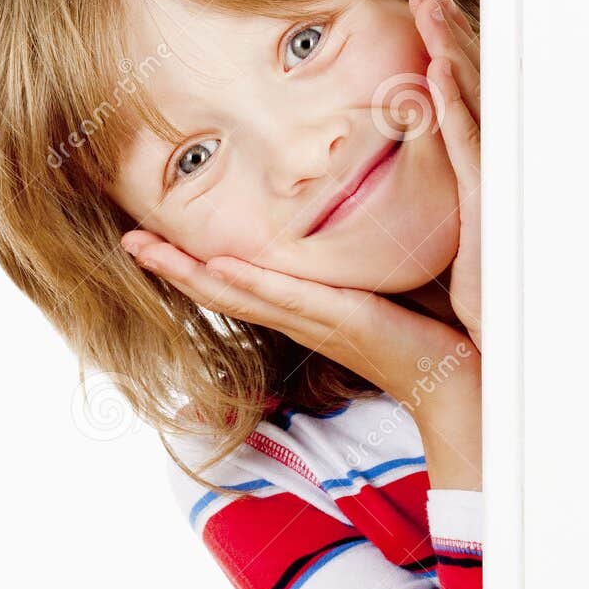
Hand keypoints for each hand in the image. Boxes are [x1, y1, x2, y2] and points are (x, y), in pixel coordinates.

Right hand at [118, 225, 478, 438]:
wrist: (460, 379)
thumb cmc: (432, 329)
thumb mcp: (388, 279)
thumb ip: (368, 248)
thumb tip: (360, 209)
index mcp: (308, 306)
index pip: (239, 280)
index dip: (193, 261)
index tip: (155, 239)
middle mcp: (300, 315)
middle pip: (219, 288)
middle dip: (171, 266)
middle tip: (128, 240)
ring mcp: (313, 321)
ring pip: (236, 292)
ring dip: (187, 272)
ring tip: (145, 250)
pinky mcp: (339, 322)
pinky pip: (282, 299)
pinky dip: (246, 284)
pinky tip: (214, 268)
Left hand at [407, 0, 480, 352]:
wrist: (489, 354)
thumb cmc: (468, 307)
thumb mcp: (441, 242)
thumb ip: (424, 203)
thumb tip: (388, 180)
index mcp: (477, 178)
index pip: (463, 105)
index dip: (450, 59)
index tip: (429, 22)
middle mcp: (491, 173)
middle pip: (472, 90)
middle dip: (450, 38)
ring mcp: (494, 184)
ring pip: (473, 104)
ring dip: (453, 52)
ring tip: (431, 10)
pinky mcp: (489, 204)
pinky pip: (470, 145)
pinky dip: (458, 105)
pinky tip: (441, 71)